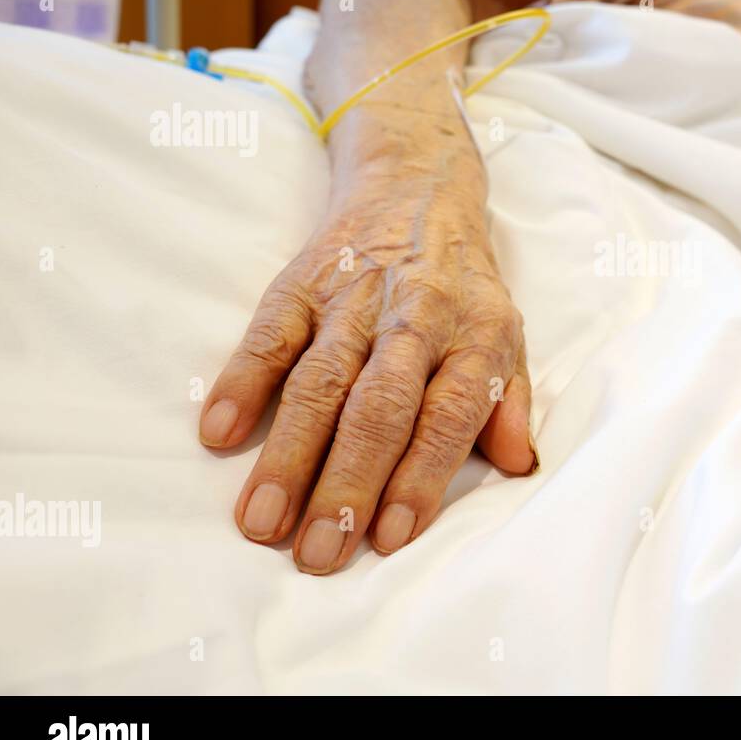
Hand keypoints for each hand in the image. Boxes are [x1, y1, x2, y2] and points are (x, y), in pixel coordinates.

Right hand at [198, 140, 535, 573]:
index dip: (419, 477)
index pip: (448, 415)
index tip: (388, 537)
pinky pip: (268, 334)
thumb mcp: (506, 335)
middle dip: (347, 483)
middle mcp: (415, 318)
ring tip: (261, 521)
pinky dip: (240, 382)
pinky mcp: (302, 282)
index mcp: (473, 336)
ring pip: (318, 381)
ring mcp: (353, 298)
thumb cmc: (464, 287)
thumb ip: (509, 402)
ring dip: (288, 453)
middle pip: (377, 408)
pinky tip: (219, 434)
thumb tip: (521, 465)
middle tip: (318, 551)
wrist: (417, 188)